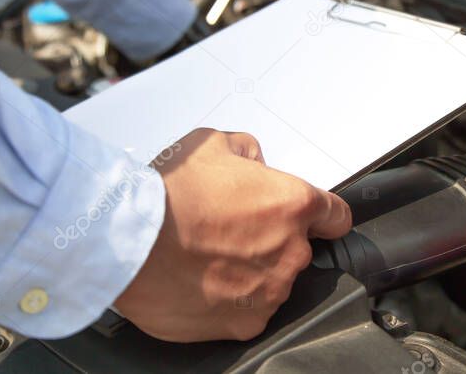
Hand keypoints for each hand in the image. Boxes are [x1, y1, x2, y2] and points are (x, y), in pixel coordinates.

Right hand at [114, 128, 351, 341]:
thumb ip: (248, 151)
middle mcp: (290, 251)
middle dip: (272, 239)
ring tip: (208, 256)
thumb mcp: (212, 143)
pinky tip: (202, 281)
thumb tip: (255, 164)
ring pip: (272, 281)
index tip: (312, 219)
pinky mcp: (245, 323)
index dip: (323, 215)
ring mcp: (270, 291)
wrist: (129, 241)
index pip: (336, 215)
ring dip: (251, 271)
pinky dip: (230, 301)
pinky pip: (248, 311)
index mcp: (292, 203)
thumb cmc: (168, 194)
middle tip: (230, 230)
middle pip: (298, 248)